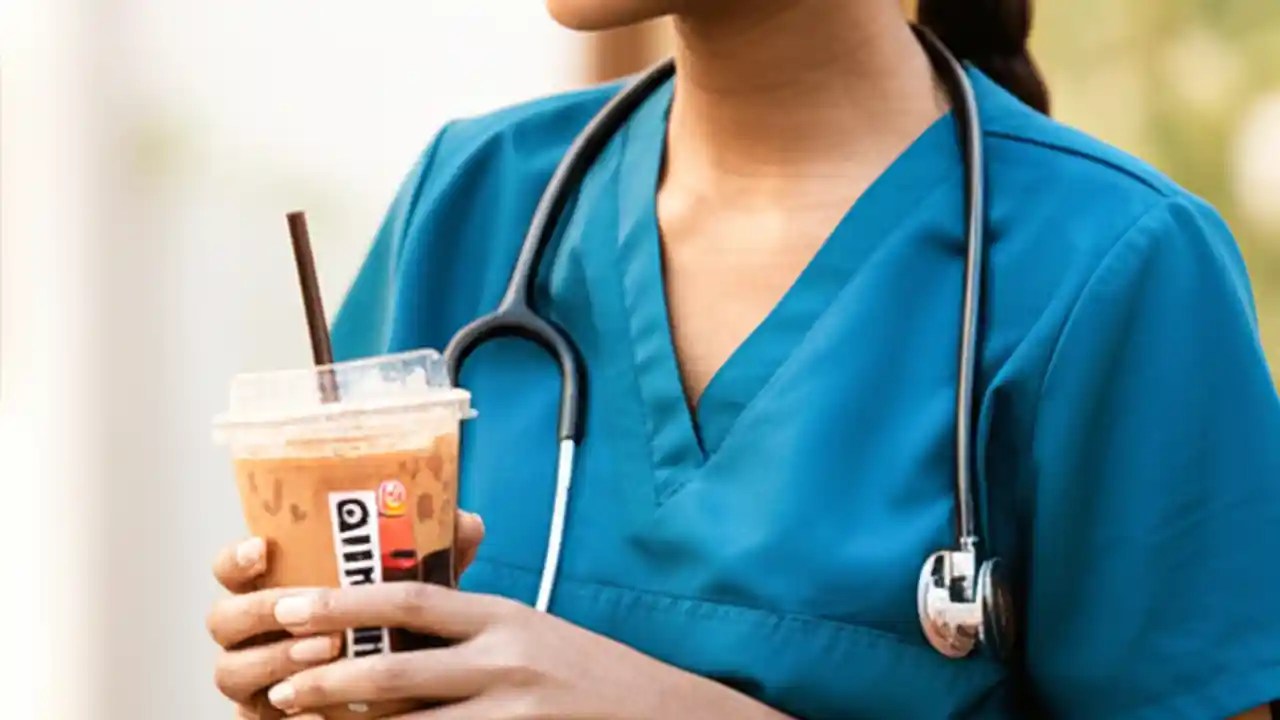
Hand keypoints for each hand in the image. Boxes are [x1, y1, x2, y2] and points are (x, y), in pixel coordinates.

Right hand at [208, 511, 485, 719]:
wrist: (408, 680)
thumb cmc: (399, 623)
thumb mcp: (413, 585)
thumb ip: (432, 551)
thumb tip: (468, 523)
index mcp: (275, 585)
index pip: (232, 567)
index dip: (236, 558)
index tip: (263, 548)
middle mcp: (253, 630)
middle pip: (223, 619)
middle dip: (260, 612)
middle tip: (308, 612)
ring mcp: (254, 677)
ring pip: (232, 671)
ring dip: (275, 660)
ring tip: (328, 651)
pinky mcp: (266, 716)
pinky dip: (282, 715)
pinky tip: (315, 709)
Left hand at [263, 584, 790, 718]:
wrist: (661, 711)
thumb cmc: (588, 672)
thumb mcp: (531, 631)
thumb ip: (473, 627)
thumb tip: (397, 626)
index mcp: (504, 614)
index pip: (413, 599)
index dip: (347, 600)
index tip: (293, 601)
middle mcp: (506, 657)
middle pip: (398, 667)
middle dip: (329, 675)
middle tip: (277, 681)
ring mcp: (513, 708)